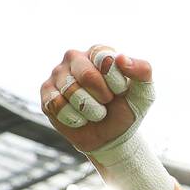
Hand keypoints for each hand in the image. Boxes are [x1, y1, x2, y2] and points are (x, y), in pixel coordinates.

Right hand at [40, 46, 154, 153]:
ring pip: (72, 93)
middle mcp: (75, 57)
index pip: (106, 59)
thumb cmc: (126, 109)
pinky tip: (80, 117)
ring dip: (91, 110)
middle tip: (107, 102)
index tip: (120, 91)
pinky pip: (58, 106)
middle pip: (88, 76)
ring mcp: (57, 75)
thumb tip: (122, 58)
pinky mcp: (46, 94)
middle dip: (104, 97)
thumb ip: (143, 72)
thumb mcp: (143, 93)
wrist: (111, 137)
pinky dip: (76, 118)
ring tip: (94, 110)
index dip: (116, 81)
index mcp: (99, 52)